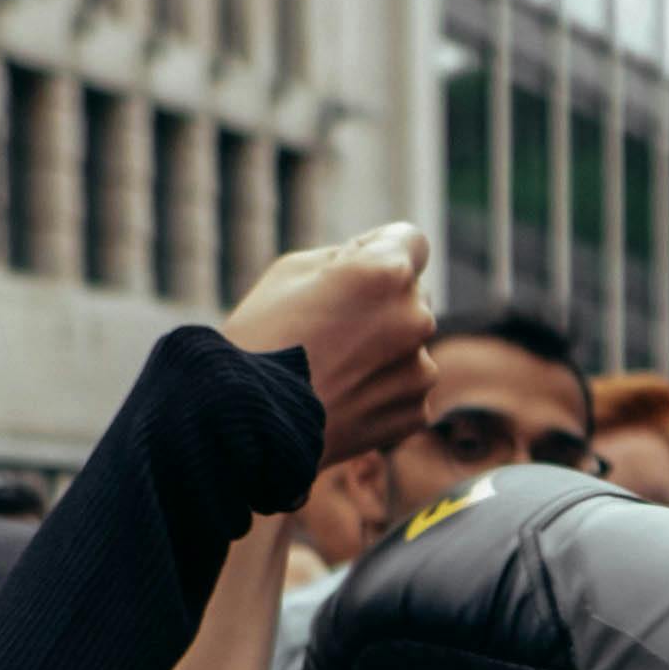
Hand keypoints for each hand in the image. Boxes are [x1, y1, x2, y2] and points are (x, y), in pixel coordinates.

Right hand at [223, 223, 436, 471]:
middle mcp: (416, 318)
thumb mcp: (290, 274)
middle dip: (380, 304)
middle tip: (330, 330)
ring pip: (408, 346)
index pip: (411, 241)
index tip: (354, 271)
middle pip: (411, 296)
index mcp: (386, 272)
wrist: (249, 428)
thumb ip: (345, 258)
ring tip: (332, 372)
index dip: (380, 250)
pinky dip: (380, 393)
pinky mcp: (414, 411)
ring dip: (383, 351)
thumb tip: (371, 261)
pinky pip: (404, 389)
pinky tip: (341, 400)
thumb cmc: (260, 342)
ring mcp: (419, 369)